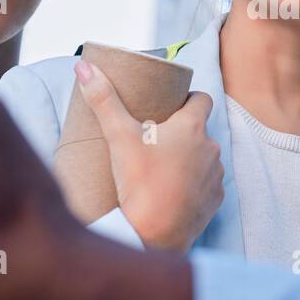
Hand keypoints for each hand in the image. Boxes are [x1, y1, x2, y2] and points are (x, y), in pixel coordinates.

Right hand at [74, 59, 223, 251]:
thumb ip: (102, 99)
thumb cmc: (138, 182)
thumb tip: (83, 64)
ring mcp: (215, 176)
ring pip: (205, 158)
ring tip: (164, 167)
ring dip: (191, 159)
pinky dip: (195, 185)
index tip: (170, 107)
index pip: (202, 98)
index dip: (188, 100)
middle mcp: (211, 148)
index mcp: (192, 127)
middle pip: (201, 130)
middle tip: (157, 140)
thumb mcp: (117, 136)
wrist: (152, 235)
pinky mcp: (215, 201)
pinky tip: (176, 190)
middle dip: (183, 133)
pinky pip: (207, 185)